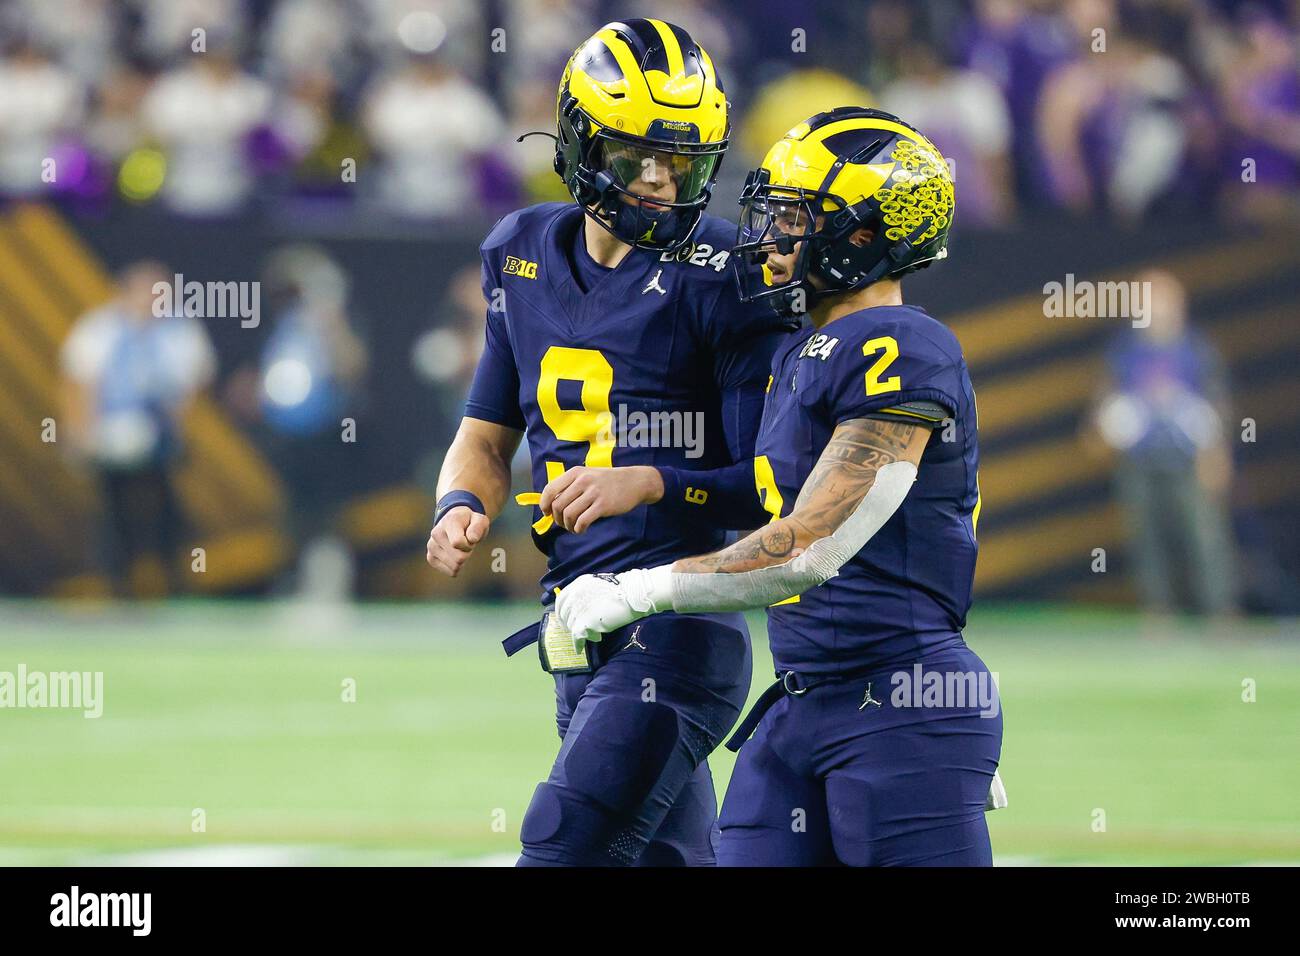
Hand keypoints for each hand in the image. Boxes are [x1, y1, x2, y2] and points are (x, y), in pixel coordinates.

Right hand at [426, 507, 489, 576]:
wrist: (455, 523)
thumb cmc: (470, 523)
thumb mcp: (480, 520)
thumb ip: (478, 527)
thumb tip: (472, 539)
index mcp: (448, 522)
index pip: (458, 543)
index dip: (469, 544)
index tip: (470, 538)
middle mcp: (436, 533)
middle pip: (459, 558)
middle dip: (467, 552)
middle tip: (466, 543)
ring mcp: (431, 546)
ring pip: (455, 567)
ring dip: (463, 559)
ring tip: (460, 547)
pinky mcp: (431, 558)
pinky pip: (451, 572)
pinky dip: (458, 566)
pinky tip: (455, 554)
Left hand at [540, 466, 662, 532]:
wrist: (635, 482)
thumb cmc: (608, 481)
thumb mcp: (588, 475)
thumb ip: (571, 486)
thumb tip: (551, 505)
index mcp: (576, 473)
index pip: (550, 489)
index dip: (544, 504)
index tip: (547, 513)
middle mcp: (583, 481)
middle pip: (558, 505)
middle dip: (557, 518)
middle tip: (563, 523)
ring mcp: (593, 493)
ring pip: (569, 514)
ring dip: (568, 525)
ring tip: (573, 527)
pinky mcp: (603, 505)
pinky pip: (582, 521)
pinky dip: (578, 529)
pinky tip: (582, 529)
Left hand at [555, 567, 670, 646]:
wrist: (632, 595)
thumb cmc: (621, 589)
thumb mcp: (598, 585)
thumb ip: (586, 593)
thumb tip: (582, 606)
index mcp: (578, 584)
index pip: (561, 600)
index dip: (561, 612)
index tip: (564, 618)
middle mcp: (575, 595)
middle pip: (564, 614)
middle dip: (568, 624)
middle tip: (574, 630)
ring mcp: (579, 608)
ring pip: (571, 626)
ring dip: (578, 632)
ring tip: (590, 635)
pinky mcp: (585, 622)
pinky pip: (577, 637)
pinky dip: (578, 644)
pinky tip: (580, 648)